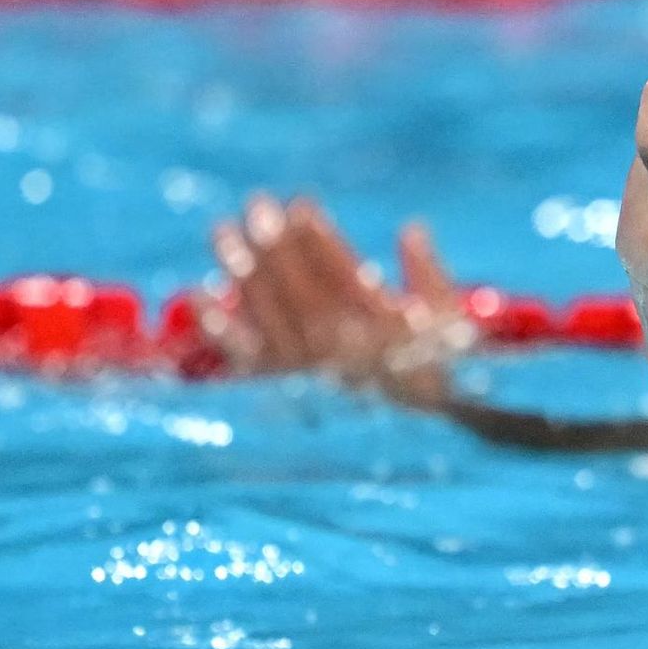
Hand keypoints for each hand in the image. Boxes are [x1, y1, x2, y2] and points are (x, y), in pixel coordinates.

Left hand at [199, 195, 468, 409]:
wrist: (417, 444)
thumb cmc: (435, 371)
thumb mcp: (450, 325)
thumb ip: (430, 277)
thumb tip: (413, 228)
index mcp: (385, 333)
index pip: (344, 275)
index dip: (319, 238)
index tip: (301, 203)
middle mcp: (344, 353)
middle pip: (300, 291)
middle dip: (276, 246)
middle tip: (256, 205)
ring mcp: (310, 373)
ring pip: (269, 316)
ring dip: (242, 271)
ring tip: (221, 231)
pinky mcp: (285, 390)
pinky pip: (248, 358)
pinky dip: (220, 330)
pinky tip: (197, 295)